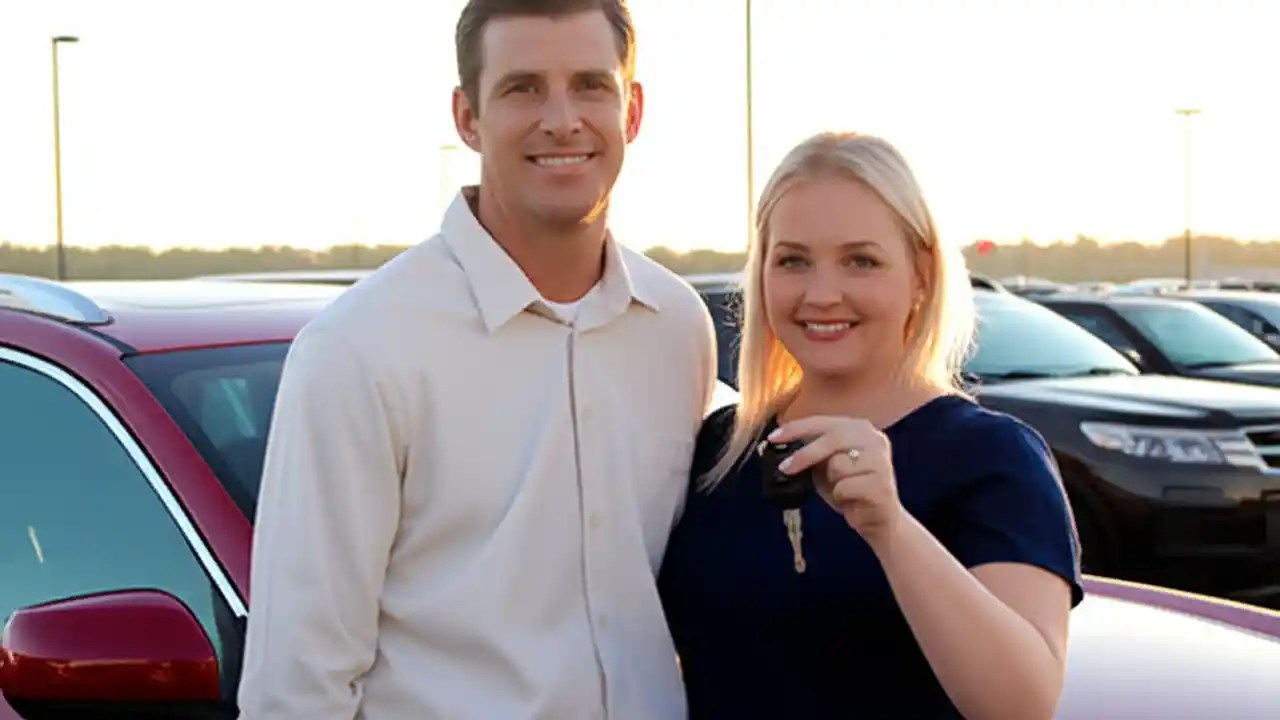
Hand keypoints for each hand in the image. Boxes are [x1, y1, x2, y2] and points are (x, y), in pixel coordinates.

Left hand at [769, 415, 903, 549]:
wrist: (878, 519)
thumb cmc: (849, 489)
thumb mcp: (826, 466)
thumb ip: (809, 452)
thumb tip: (776, 444)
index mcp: (860, 428)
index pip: (823, 422)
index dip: (796, 429)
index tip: (773, 438)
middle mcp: (875, 439)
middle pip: (833, 439)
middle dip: (805, 454)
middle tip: (785, 468)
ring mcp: (881, 461)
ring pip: (838, 465)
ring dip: (831, 483)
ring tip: (842, 490)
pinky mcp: (881, 485)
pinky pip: (845, 487)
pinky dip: (840, 497)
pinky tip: (851, 500)